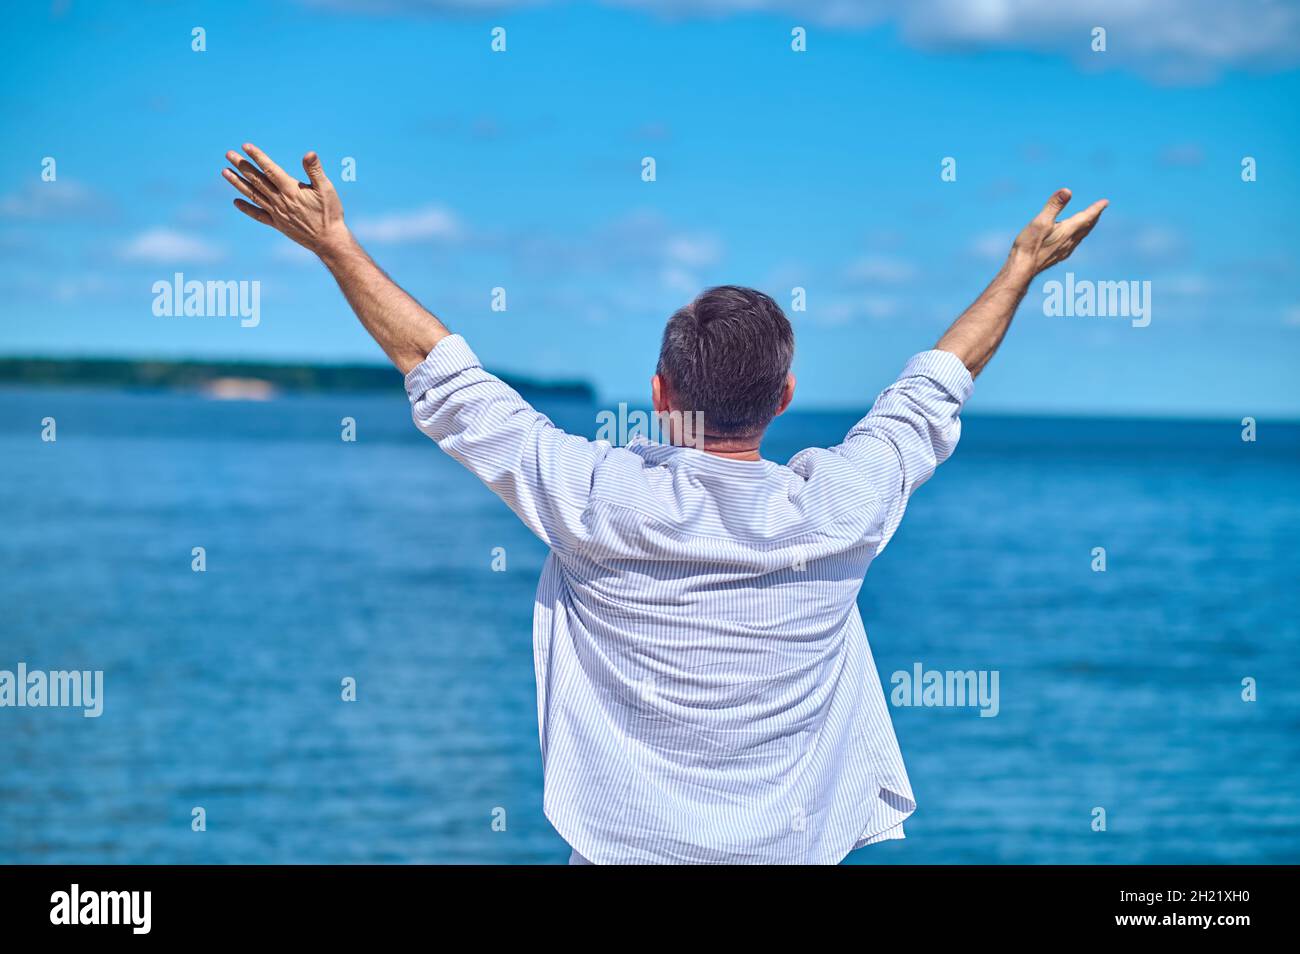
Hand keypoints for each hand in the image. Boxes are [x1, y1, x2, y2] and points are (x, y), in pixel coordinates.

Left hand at [222, 143, 348, 255]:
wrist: (329, 241)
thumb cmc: (330, 213)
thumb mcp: (327, 189)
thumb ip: (315, 171)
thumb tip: (309, 154)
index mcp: (291, 190)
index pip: (270, 169)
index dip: (257, 157)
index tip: (245, 147)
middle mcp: (280, 201)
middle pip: (257, 180)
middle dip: (242, 166)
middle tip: (229, 154)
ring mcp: (276, 213)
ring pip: (253, 195)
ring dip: (238, 183)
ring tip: (225, 172)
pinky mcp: (278, 224)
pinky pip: (258, 215)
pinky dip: (246, 208)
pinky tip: (236, 201)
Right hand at [1011, 188, 1107, 275]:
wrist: (1021, 269)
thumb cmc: (1029, 245)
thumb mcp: (1040, 221)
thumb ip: (1053, 206)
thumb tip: (1067, 191)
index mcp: (1067, 231)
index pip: (1086, 217)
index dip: (1096, 209)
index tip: (1105, 202)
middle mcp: (1069, 241)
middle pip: (1086, 227)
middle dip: (1093, 217)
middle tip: (1099, 210)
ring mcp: (1063, 251)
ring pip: (1080, 236)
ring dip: (1086, 227)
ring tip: (1088, 222)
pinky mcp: (1056, 257)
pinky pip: (1072, 244)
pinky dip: (1077, 237)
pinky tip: (1071, 239)